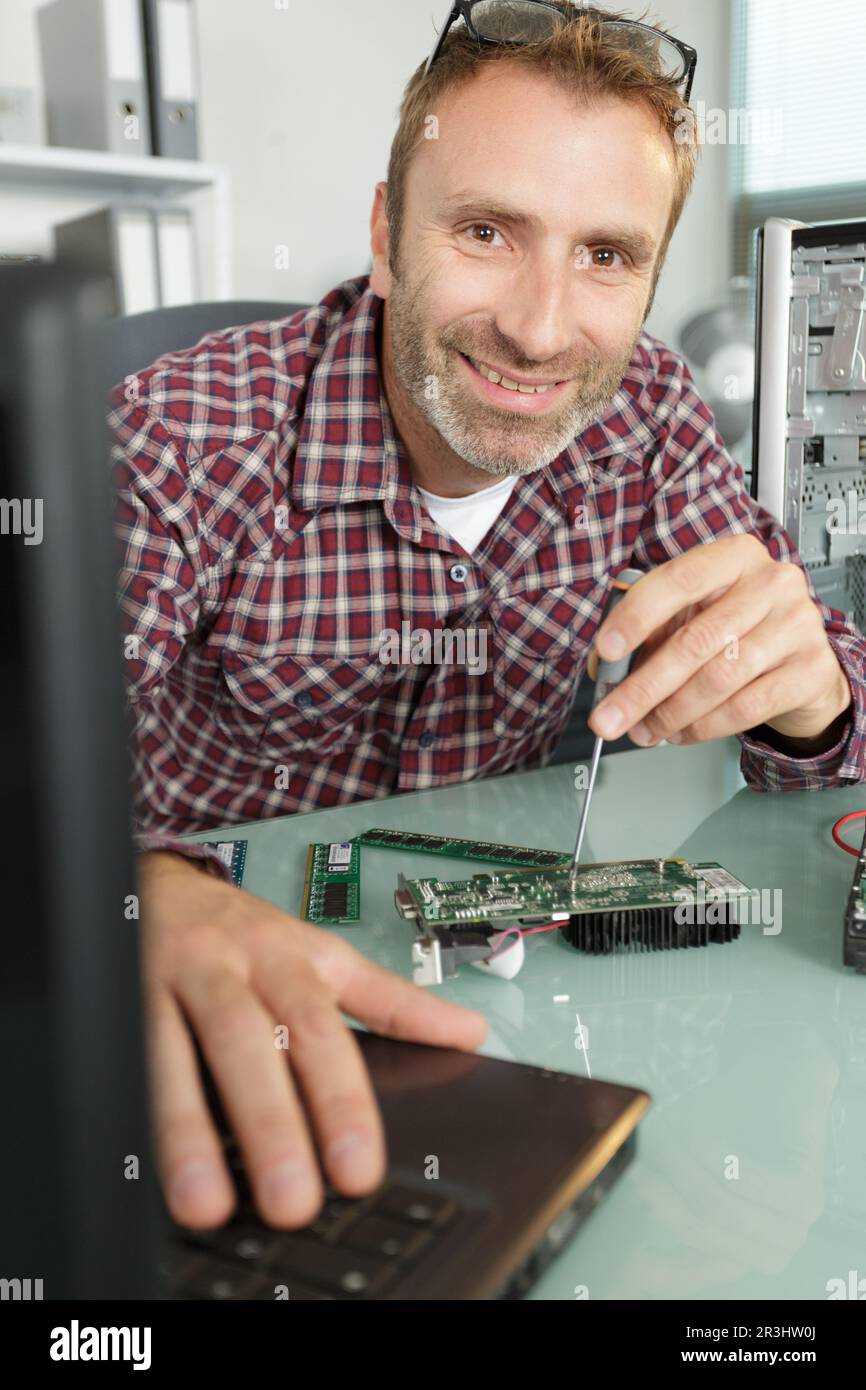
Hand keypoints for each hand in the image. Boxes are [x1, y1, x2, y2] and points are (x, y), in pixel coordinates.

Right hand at [137, 850, 486, 1230]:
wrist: (163, 883)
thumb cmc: (246, 932)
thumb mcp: (324, 955)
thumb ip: (391, 1001)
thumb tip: (470, 1033)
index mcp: (290, 958)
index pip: (323, 1031)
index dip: (341, 1101)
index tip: (358, 1169)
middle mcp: (232, 966)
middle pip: (254, 1043)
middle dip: (275, 1123)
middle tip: (295, 1197)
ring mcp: (171, 978)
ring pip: (180, 1051)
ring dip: (191, 1130)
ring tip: (208, 1199)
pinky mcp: (120, 994)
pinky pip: (127, 1054)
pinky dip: (134, 1104)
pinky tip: (140, 1156)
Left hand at [586, 536, 852, 748]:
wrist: (803, 660)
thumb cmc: (741, 631)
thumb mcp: (694, 617)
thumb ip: (651, 636)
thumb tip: (606, 673)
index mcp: (735, 557)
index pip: (678, 579)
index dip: (637, 616)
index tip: (606, 651)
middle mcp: (771, 583)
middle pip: (695, 640)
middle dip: (642, 687)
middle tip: (608, 717)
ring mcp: (797, 624)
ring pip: (719, 678)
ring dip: (670, 713)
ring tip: (643, 731)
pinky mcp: (811, 669)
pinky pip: (745, 707)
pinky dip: (704, 727)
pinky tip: (681, 733)